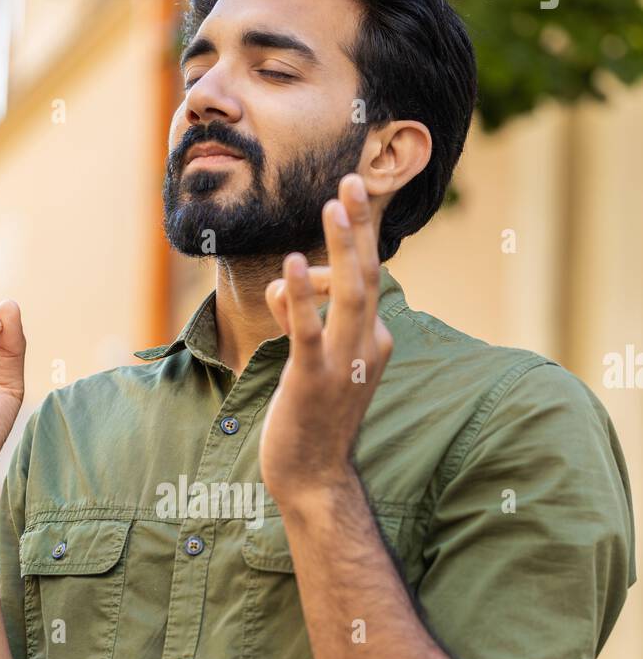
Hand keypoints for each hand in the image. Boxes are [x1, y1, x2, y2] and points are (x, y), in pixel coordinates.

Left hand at [259, 172, 392, 509]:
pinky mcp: (312, 380)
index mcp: (373, 340)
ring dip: (343, 244)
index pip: (360, 282)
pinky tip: (289, 264)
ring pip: (349, 292)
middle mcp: (367, 346)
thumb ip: (300, 320)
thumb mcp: (311, 362)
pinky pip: (308, 329)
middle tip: (351, 180)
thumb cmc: (311, 421)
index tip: (348, 198)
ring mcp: (343, 363)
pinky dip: (301, 295)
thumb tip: (284, 287)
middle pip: (367, 274)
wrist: (313, 479)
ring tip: (333, 203)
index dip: (351, 242)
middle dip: (359, 225)